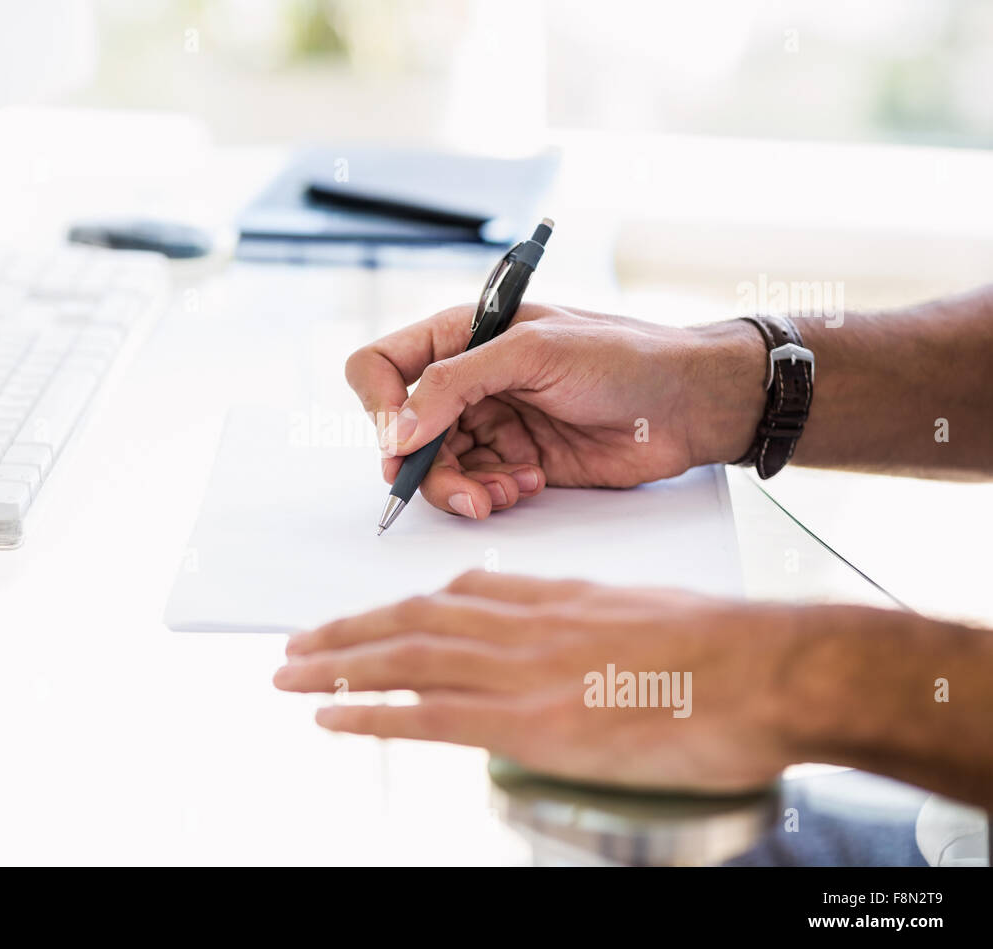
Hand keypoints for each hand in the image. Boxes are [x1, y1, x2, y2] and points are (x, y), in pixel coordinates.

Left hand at [274, 571, 806, 793]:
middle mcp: (521, 624)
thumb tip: (563, 635)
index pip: (455, 595)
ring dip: (336, 665)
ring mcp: (519, 670)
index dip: (399, 608)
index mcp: (551, 596)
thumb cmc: (723, 645)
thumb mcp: (643, 609)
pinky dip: (369, 712)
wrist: (765, 668)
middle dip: (345, 633)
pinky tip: (329, 716)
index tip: (366, 617)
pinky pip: (425, 713)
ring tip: (288, 673)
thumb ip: (588, 618)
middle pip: (410, 621)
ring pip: (403, 658)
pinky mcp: (526, 721)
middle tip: (296, 644)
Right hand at [346, 304, 765, 517]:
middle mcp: (467, 380)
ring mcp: (490, 424)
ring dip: (460, 488)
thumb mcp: (533, 352)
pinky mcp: (514, 462)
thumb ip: (455, 385)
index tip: (401, 439)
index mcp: (462, 335)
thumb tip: (397, 429)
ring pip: (436, 468)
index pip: (381, 365)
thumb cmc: (624, 356)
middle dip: (424, 465)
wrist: (688, 404)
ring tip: (498, 494)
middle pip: (403, 431)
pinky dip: (490, 495)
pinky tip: (528, 484)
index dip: (378, 405)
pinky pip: (475, 488)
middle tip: (456, 488)